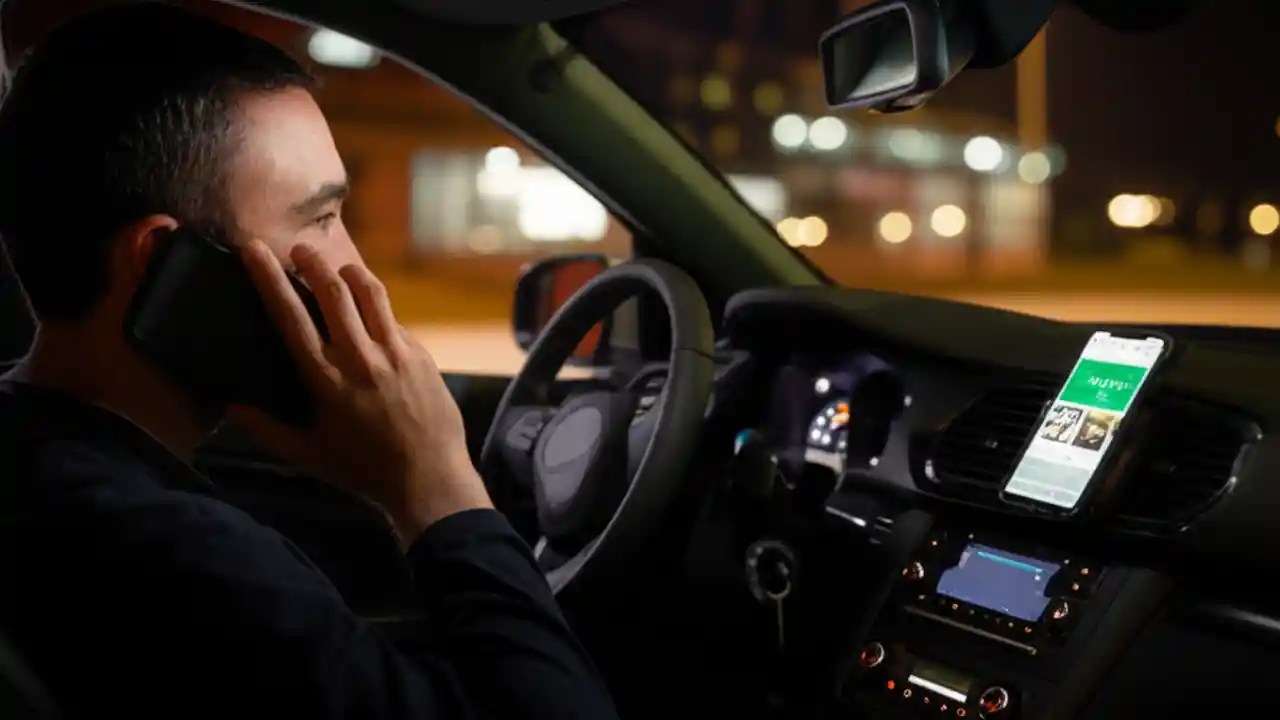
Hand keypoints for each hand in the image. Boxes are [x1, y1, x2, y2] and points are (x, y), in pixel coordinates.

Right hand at [228, 240, 491, 544]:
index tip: (254, 250)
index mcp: (326, 381)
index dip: (269, 279)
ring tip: (335, 266)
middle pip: (333, 291)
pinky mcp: (420, 354)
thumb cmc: (363, 470)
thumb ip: (265, 429)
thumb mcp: (307, 455)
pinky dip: (376, 307)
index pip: (291, 317)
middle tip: (299, 249)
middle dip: (312, 262)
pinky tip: (367, 311)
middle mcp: (360, 360)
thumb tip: (229, 404)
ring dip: (348, 271)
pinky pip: (393, 319)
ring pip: (370, 293)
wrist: (428, 477)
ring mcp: (395, 353)